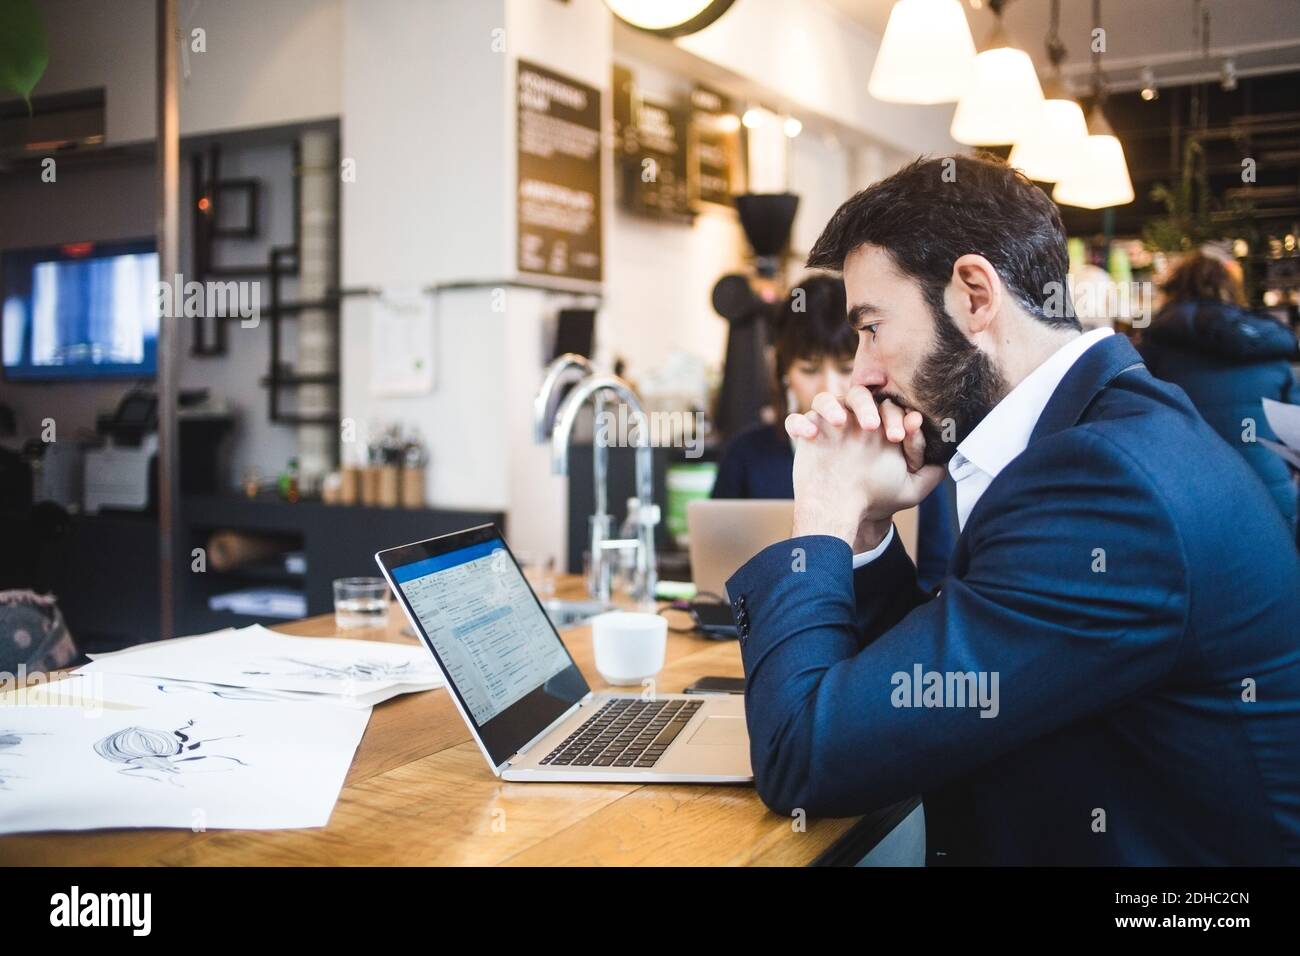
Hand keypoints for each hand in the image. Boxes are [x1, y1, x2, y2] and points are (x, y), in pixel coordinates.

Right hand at [786, 386, 945, 550]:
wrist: (842, 511)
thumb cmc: (877, 498)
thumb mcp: (911, 489)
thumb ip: (932, 473)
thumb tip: (943, 454)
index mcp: (879, 426)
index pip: (889, 407)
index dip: (896, 417)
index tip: (898, 435)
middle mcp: (852, 421)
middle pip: (858, 394)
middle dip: (867, 406)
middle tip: (872, 427)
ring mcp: (827, 427)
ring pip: (825, 399)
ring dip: (831, 406)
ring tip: (839, 423)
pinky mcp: (806, 435)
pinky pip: (796, 420)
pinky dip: (799, 423)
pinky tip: (809, 436)